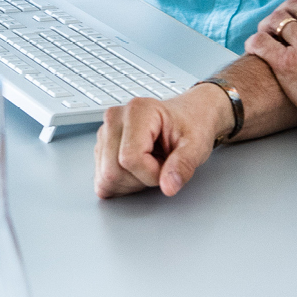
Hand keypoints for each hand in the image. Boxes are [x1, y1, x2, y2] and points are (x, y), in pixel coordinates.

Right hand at [93, 83, 232, 197]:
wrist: (189, 116)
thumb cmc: (191, 125)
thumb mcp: (196, 145)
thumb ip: (183, 165)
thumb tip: (168, 186)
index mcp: (138, 110)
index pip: (130, 158)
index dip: (151, 173)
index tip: (167, 165)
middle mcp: (115, 118)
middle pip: (112, 171)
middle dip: (140, 179)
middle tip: (160, 163)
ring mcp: (105, 133)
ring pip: (105, 178)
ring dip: (131, 182)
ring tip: (150, 163)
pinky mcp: (101, 148)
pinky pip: (102, 181)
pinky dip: (121, 184)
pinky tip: (138, 170)